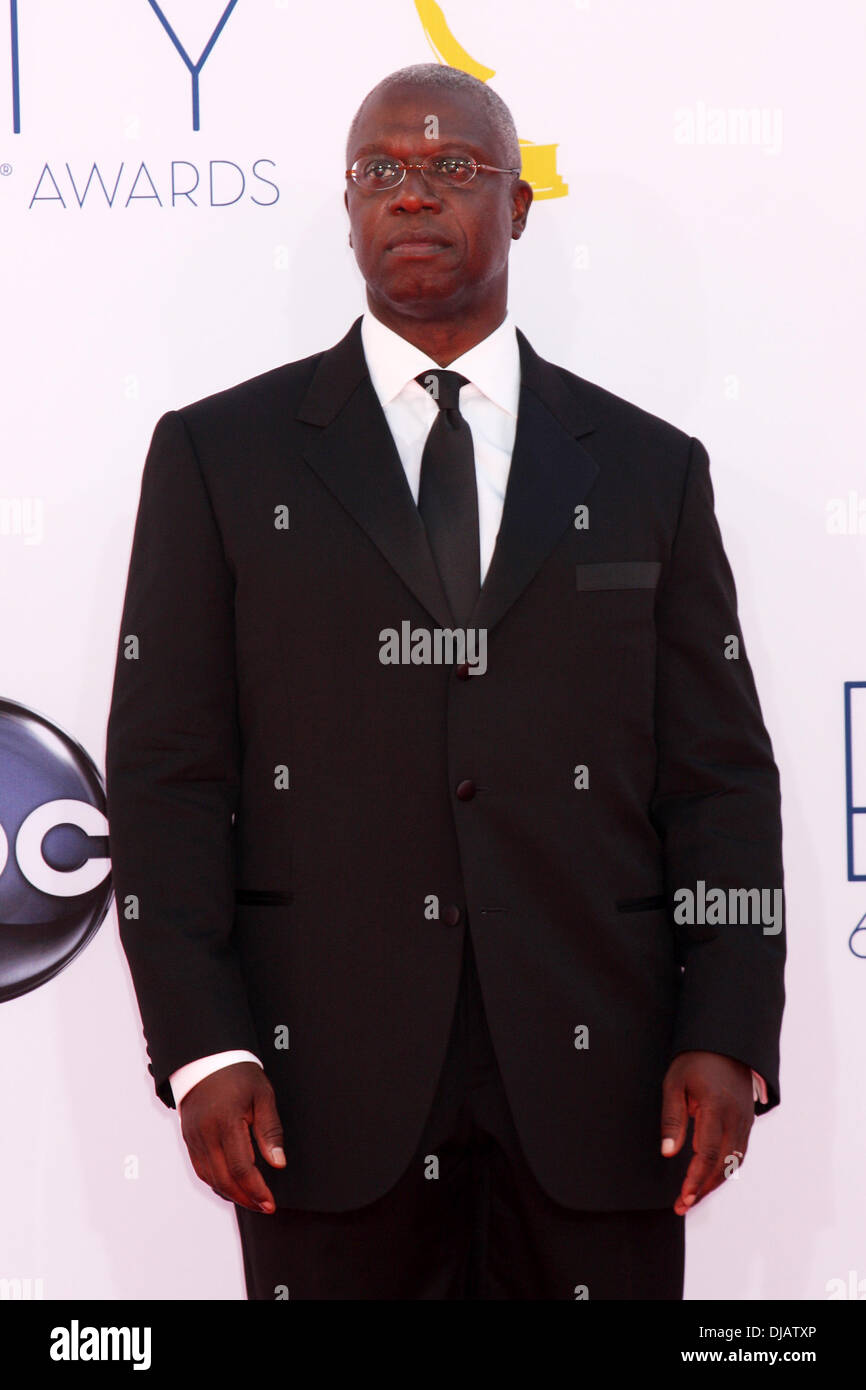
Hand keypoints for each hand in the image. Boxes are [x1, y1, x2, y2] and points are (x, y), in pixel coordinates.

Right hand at [179, 1061, 285, 1213]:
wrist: (206, 1058)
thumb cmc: (238, 1074)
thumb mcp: (263, 1096)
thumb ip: (270, 1131)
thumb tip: (278, 1164)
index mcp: (226, 1121)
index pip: (241, 1167)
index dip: (256, 1190)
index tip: (270, 1203)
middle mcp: (205, 1133)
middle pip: (223, 1179)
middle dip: (245, 1198)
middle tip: (264, 1207)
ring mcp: (193, 1137)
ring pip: (210, 1178)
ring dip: (230, 1194)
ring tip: (251, 1200)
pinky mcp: (188, 1138)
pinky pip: (200, 1169)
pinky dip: (216, 1182)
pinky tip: (231, 1186)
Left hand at [660, 1050, 753, 1215]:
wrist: (726, 1042)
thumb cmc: (695, 1060)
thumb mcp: (675, 1083)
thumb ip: (673, 1118)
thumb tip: (669, 1153)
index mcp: (717, 1108)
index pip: (709, 1153)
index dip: (696, 1179)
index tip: (684, 1197)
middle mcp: (736, 1118)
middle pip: (724, 1165)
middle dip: (704, 1188)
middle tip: (683, 1204)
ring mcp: (745, 1121)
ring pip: (735, 1163)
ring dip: (715, 1182)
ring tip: (693, 1197)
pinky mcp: (747, 1122)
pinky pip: (739, 1152)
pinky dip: (725, 1169)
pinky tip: (709, 1177)